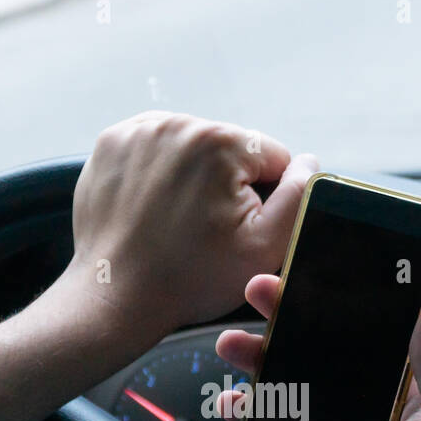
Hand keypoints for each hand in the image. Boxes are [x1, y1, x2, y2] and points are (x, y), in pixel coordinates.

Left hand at [67, 112, 317, 340]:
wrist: (117, 297)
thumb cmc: (190, 280)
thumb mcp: (265, 247)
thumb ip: (300, 197)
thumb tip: (308, 162)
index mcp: (220, 141)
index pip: (272, 157)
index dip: (265, 198)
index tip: (236, 227)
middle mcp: (178, 123)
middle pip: (230, 149)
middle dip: (227, 185)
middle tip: (204, 230)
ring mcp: (138, 130)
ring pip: (193, 148)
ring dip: (194, 177)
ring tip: (178, 220)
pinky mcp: (111, 142)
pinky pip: (156, 149)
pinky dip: (160, 173)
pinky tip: (155, 208)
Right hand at [216, 275, 420, 420]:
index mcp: (414, 402)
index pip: (376, 338)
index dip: (348, 304)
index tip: (319, 272)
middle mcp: (373, 418)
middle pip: (325, 354)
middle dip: (292, 320)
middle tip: (260, 292)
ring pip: (292, 389)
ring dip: (262, 361)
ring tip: (233, 344)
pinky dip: (250, 417)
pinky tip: (232, 403)